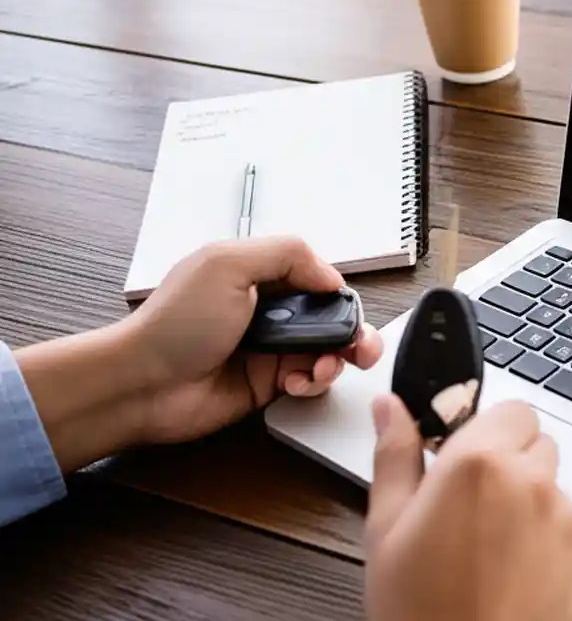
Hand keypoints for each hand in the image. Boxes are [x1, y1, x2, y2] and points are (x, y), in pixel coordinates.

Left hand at [18, 236, 383, 470]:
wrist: (143, 385)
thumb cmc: (175, 324)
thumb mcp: (228, 264)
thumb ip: (287, 254)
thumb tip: (330, 276)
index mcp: (257, 274)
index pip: (315, 278)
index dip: (337, 294)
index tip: (346, 309)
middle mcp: (266, 310)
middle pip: (328, 317)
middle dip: (351, 331)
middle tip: (361, 347)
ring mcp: (268, 348)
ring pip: (325, 350)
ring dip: (337, 359)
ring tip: (327, 368)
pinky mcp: (268, 384)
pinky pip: (309, 380)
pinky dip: (314, 383)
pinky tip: (298, 384)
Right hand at [364, 395, 571, 620]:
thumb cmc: (418, 610)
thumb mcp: (386, 528)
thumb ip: (395, 454)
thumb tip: (391, 408)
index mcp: (478, 463)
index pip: (511, 409)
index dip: (487, 431)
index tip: (462, 457)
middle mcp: (531, 482)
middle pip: (535, 443)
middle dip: (507, 462)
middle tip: (467, 505)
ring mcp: (564, 520)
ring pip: (551, 486)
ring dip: (526, 500)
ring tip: (483, 546)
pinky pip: (566, 527)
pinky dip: (543, 538)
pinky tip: (507, 570)